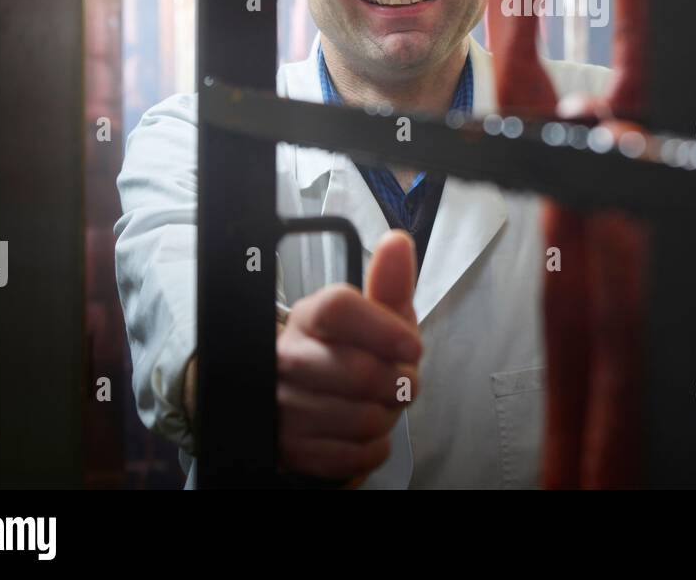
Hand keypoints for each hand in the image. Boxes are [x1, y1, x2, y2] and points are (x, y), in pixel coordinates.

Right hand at [276, 230, 421, 485]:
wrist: (306, 405)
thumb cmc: (350, 354)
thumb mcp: (374, 317)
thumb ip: (390, 282)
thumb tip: (397, 240)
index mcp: (309, 317)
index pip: (339, 308)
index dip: (385, 329)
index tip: (412, 347)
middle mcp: (286, 359)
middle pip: (359, 370)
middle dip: (399, 383)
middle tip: (401, 382)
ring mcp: (283, 407)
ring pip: (361, 418)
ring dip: (385, 418)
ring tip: (377, 406)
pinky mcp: (289, 450)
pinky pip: (352, 456)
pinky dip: (371, 448)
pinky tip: (363, 432)